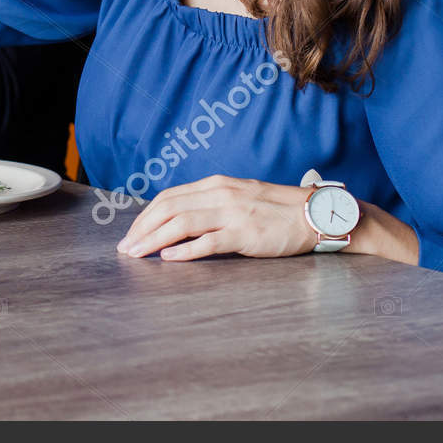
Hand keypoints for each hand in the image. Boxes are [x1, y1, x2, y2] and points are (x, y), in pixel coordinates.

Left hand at [116, 175, 317, 260]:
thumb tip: (177, 220)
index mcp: (215, 184)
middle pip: (168, 208)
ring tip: (137, 255)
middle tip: (126, 248)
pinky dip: (185, 250)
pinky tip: (168, 258)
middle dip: (141, 228)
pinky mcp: (246, 234)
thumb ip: (210, 204)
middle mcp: (220, 194)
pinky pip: (208, 242)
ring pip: (181, 223)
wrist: (316, 215)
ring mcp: (232, 213)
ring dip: (153, 240)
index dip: (145, 216)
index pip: (168, 197)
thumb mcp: (238, 197)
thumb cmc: (276, 210)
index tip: (131, 233)